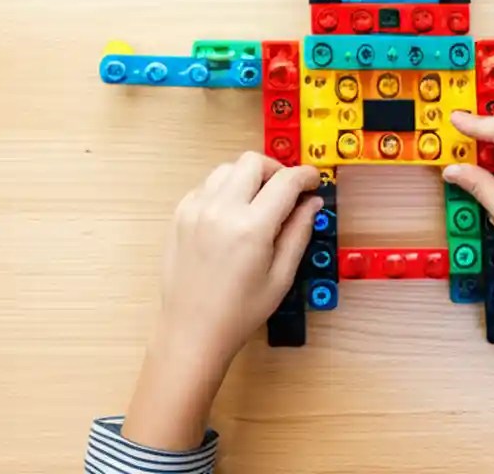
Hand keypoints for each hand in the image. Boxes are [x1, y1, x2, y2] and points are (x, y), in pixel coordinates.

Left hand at [123, 153, 321, 449]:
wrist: (192, 330)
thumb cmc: (239, 312)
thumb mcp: (281, 276)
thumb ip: (298, 233)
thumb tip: (312, 203)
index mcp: (251, 227)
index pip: (286, 181)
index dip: (306, 176)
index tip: (313, 181)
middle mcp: (221, 210)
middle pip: (253, 161)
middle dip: (276, 170)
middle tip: (286, 191)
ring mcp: (196, 210)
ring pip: (227, 168)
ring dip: (248, 176)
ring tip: (258, 201)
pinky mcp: (180, 215)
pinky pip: (206, 186)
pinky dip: (224, 189)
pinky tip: (233, 213)